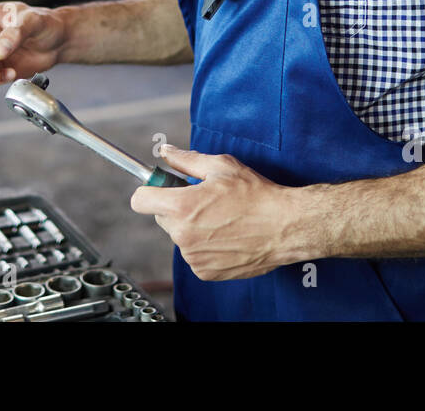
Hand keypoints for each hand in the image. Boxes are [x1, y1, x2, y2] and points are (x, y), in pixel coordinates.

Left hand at [130, 145, 299, 280]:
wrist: (284, 227)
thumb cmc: (256, 195)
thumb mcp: (221, 167)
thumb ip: (187, 160)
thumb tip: (166, 152)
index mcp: (182, 206)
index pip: (140, 200)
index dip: (149, 191)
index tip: (160, 189)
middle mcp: (183, 235)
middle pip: (161, 218)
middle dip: (176, 208)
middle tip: (204, 201)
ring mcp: (193, 257)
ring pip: (180, 237)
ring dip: (192, 228)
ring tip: (222, 219)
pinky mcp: (205, 272)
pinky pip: (194, 255)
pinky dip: (205, 247)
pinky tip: (227, 236)